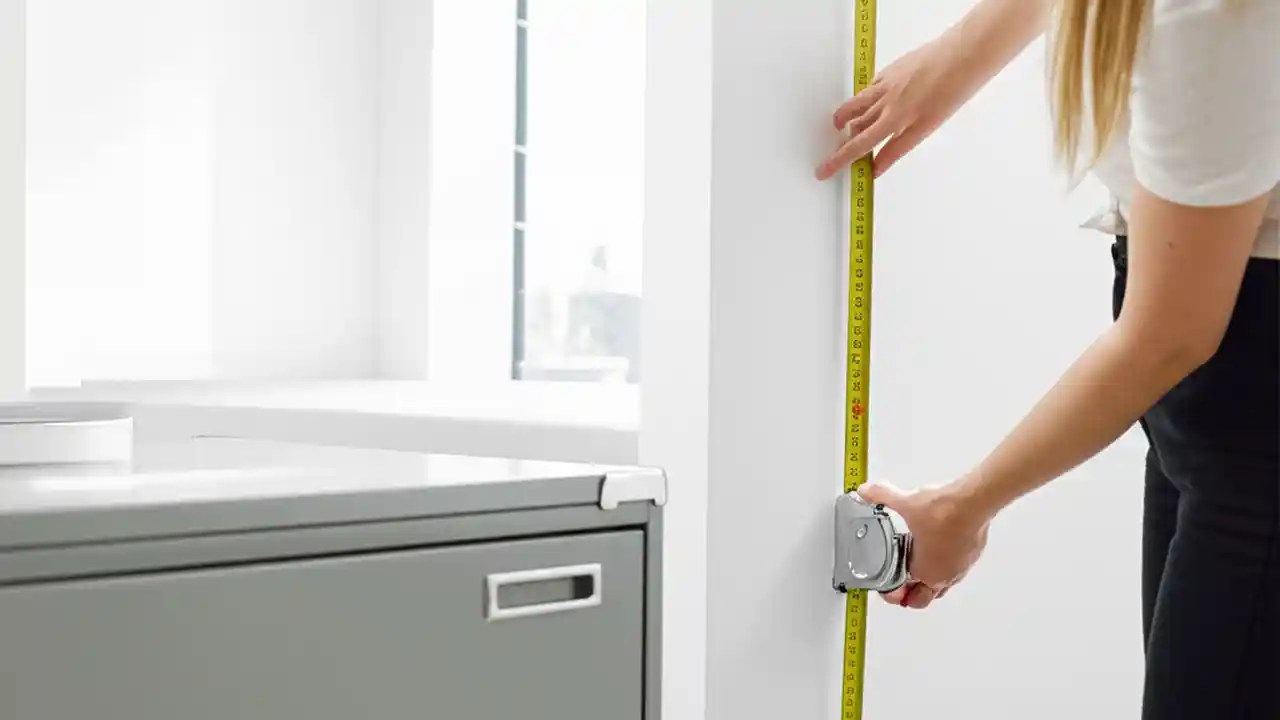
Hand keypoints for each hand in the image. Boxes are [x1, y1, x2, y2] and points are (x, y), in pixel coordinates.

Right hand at [815, 33, 974, 180]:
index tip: (824, 171)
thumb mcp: (927, 128)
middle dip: (842, 144)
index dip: (838, 161)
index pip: (858, 146)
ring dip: (845, 119)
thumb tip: (878, 166)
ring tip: (841, 126)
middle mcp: (885, 101)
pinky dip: (864, 100)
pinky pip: (868, 88)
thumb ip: (898, 148)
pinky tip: (869, 103)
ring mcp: (885, 83)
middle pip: (853, 126)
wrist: (964, 55)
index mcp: (894, 119)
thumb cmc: (953, 89)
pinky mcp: (889, 70)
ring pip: (855, 105)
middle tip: (837, 156)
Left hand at [858, 482, 990, 609]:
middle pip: (925, 598)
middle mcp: (945, 576)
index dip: (893, 594)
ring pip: (943, 585)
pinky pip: (957, 568)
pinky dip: (945, 564)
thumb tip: (865, 492)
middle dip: (911, 594)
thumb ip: (880, 497)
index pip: (906, 597)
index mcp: (925, 573)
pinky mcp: (972, 555)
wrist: (973, 502)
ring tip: (917, 566)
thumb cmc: (943, 513)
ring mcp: (961, 567)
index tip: (887, 588)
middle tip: (900, 585)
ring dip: (929, 580)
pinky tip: (938, 548)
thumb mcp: (903, 503)